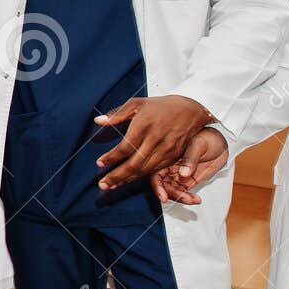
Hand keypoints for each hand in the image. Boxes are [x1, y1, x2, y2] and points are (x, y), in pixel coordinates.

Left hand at [93, 94, 212, 190]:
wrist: (190, 109)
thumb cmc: (160, 106)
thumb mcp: (137, 103)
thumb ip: (117, 114)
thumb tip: (98, 121)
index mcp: (144, 125)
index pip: (125, 147)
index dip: (112, 157)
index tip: (100, 163)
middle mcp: (156, 139)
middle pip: (135, 163)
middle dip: (117, 176)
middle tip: (102, 184)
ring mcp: (167, 148)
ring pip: (145, 170)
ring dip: (128, 179)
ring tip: (113, 185)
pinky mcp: (174, 155)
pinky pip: (156, 169)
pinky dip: (142, 177)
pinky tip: (131, 179)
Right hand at [150, 127, 229, 205]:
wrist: (222, 142)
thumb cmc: (208, 137)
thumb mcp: (199, 144)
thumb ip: (190, 158)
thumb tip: (183, 174)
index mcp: (167, 156)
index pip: (156, 173)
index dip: (157, 186)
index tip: (163, 197)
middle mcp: (170, 166)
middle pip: (163, 185)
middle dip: (171, 194)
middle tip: (184, 199)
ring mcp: (179, 174)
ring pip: (173, 191)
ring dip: (181, 198)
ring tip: (194, 199)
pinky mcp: (188, 180)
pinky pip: (183, 192)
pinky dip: (188, 199)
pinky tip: (197, 199)